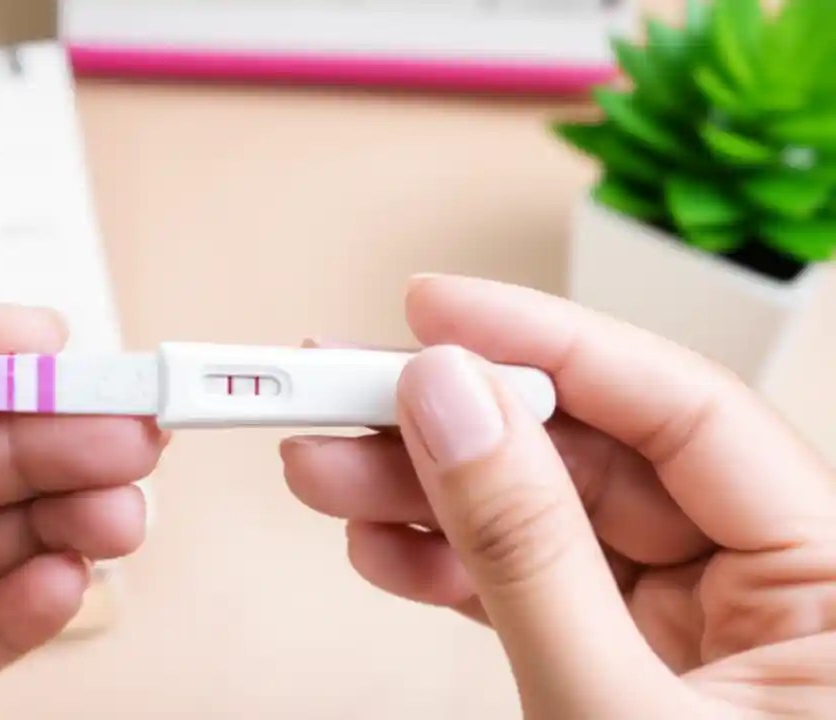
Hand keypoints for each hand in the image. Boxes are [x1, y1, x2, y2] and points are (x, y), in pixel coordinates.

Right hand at [282, 275, 835, 717]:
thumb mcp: (611, 716)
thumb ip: (527, 553)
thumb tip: (453, 403)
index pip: (683, 411)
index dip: (548, 342)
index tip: (433, 311)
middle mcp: (783, 586)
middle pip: (597, 456)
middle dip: (455, 424)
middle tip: (339, 391)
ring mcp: (706, 629)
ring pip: (552, 516)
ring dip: (429, 490)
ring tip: (324, 470)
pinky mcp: (641, 665)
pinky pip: (538, 584)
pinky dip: (452, 565)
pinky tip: (379, 542)